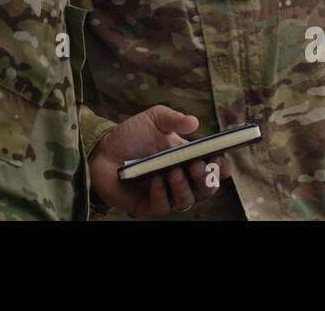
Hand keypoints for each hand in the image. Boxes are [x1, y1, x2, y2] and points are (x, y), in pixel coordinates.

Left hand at [87, 105, 231, 217]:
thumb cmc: (131, 135)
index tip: (219, 158)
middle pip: (207, 189)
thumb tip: (193, 122)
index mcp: (189, 159)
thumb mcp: (153, 119)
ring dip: (184, 187)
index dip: (222, 167)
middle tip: (197, 165)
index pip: (215, 169)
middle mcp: (182, 180)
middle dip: (207, 179)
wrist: (102, 150)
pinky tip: (156, 180)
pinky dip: (162, 194)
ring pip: (187, 201)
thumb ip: (173, 118)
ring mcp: (167, 194)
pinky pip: (162, 206)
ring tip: (174, 171)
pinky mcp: (148, 206)